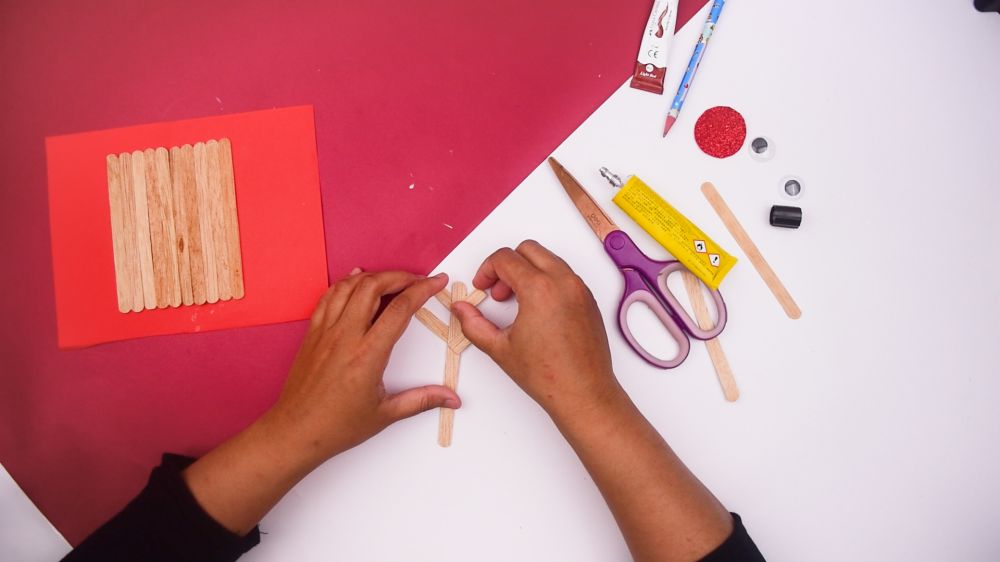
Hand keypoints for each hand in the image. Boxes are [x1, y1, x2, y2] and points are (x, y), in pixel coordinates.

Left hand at [265, 269, 460, 463]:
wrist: (295, 432)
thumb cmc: (337, 426)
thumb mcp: (385, 414)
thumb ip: (422, 400)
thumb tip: (452, 399)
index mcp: (368, 355)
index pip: (400, 309)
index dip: (422, 290)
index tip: (437, 282)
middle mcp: (345, 336)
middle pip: (373, 286)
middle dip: (399, 276)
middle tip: (416, 280)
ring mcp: (325, 332)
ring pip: (349, 286)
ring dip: (373, 276)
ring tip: (391, 280)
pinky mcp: (312, 333)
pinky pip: (328, 297)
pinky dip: (345, 283)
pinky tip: (355, 279)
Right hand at [451, 240, 624, 422]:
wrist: (583, 393)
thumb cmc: (548, 375)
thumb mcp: (499, 348)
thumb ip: (473, 324)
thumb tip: (461, 309)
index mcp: (540, 289)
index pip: (505, 258)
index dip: (486, 269)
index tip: (482, 286)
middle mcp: (563, 282)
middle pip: (528, 249)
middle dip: (507, 265)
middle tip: (498, 292)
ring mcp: (579, 289)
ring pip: (548, 259)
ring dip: (528, 271)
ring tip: (517, 303)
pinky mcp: (589, 299)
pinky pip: (564, 275)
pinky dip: (547, 281)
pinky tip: (537, 309)